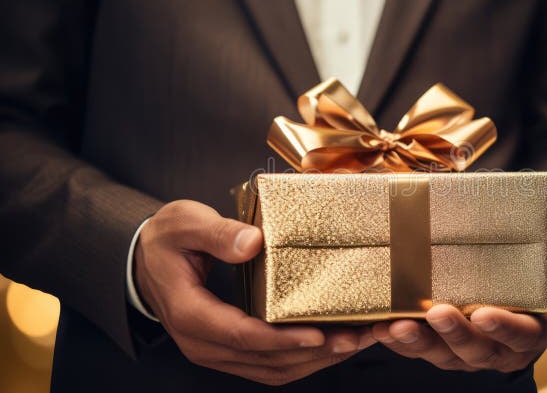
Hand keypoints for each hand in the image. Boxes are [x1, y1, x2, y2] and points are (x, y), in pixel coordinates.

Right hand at [135, 200, 374, 384]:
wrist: (145, 259)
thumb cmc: (166, 238)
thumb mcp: (185, 223)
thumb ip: (218, 233)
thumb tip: (253, 243)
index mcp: (190, 313)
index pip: (241, 334)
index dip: (281, 338)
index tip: (319, 333)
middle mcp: (201, 342)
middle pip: (263, 360)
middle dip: (312, 353)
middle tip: (354, 338)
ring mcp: (214, 351)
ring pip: (269, 370)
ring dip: (314, 361)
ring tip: (353, 342)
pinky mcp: (227, 350)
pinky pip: (267, 366)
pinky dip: (301, 359)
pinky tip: (330, 345)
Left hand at [371, 219, 546, 371]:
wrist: (533, 261)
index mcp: (543, 326)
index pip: (524, 334)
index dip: (504, 328)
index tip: (483, 313)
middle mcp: (508, 344)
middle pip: (480, 350)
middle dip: (455, 335)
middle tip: (434, 314)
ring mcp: (476, 345)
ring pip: (446, 354)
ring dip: (420, 343)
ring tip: (394, 326)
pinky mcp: (449, 341)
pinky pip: (425, 346)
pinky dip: (403, 340)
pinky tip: (381, 326)